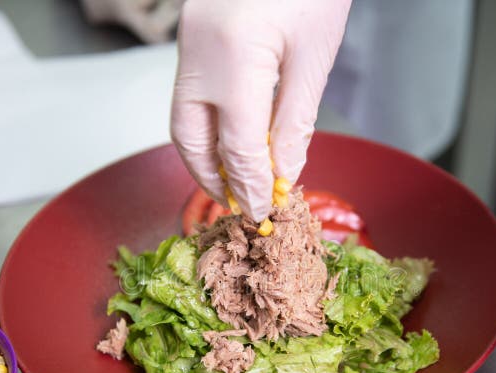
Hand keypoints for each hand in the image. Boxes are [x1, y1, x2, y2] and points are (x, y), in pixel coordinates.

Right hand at [170, 0, 350, 221]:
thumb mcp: (313, 56)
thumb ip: (295, 121)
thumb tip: (283, 172)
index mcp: (233, 62)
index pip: (236, 148)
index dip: (250, 187)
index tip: (263, 214)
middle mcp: (198, 58)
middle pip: (191, 140)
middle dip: (213, 179)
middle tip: (241, 204)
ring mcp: (189, 46)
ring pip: (182, 120)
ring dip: (205, 157)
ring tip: (236, 179)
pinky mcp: (192, 36)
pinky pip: (189, 96)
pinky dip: (207, 126)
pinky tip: (232, 137)